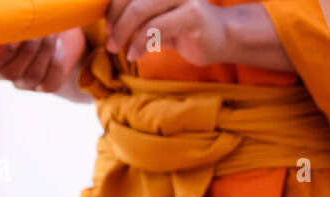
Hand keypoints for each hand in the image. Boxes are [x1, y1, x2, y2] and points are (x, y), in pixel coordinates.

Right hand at [0, 28, 86, 91]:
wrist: (44, 28)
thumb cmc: (21, 21)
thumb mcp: (11, 24)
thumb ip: (7, 26)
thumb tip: (9, 19)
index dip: (6, 51)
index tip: (17, 35)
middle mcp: (3, 75)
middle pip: (13, 72)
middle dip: (29, 47)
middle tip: (39, 26)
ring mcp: (23, 83)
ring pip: (33, 76)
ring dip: (44, 51)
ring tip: (50, 33)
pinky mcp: (43, 86)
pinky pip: (50, 84)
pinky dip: (56, 64)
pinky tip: (58, 46)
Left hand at [104, 0, 230, 64]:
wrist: (222, 37)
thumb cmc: (184, 28)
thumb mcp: (156, 16)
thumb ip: (137, 13)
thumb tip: (107, 19)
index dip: (111, 7)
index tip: (108, 27)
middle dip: (115, 21)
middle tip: (110, 41)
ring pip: (140, 11)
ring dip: (124, 33)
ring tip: (118, 49)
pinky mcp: (192, 16)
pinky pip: (156, 28)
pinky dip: (140, 43)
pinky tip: (135, 55)